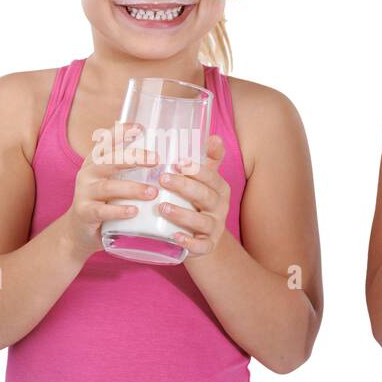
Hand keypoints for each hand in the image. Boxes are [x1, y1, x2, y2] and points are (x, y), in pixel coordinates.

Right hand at [60, 122, 160, 258]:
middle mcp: (88, 173)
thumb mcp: (113, 181)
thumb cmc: (105, 201)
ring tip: (153, 192)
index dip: (121, 131)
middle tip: (157, 158)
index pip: (106, 140)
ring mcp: (84, 193)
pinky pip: (102, 211)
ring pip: (108, 187)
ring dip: (132, 188)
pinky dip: (119, 211)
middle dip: (133, 157)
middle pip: (109, 160)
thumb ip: (130, 170)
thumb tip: (166, 160)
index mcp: (96, 161)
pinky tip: (134, 211)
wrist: (79, 230)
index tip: (141, 127)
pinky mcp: (85, 213)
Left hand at [158, 133, 229, 258]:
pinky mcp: (207, 247)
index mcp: (219, 189)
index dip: (197, 169)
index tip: (178, 161)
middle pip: (205, 196)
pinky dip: (189, 242)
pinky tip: (174, 237)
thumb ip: (207, 160)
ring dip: (182, 214)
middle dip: (184, 186)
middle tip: (163, 178)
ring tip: (162, 207)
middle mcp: (220, 208)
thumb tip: (212, 135)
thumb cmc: (198, 203)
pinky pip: (200, 246)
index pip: (211, 177)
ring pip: (202, 222)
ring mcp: (214, 228)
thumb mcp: (205, 182)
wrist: (205, 240)